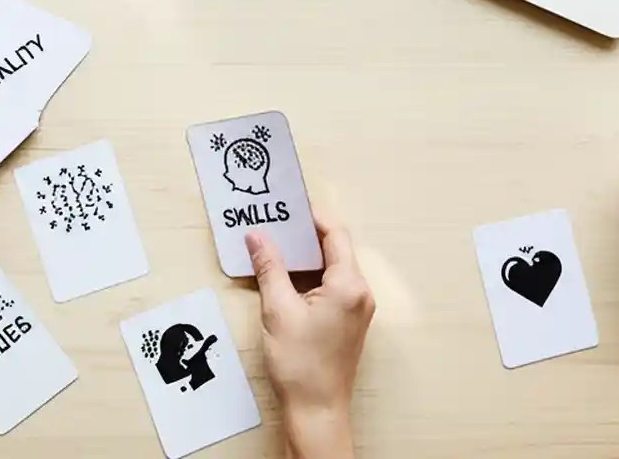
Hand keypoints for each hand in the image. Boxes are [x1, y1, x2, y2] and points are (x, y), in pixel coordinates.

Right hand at [245, 215, 374, 457]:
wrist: (317, 409)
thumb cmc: (300, 364)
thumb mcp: (277, 309)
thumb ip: (269, 267)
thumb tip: (258, 235)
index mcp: (348, 285)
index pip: (336, 234)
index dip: (313, 217)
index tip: (289, 208)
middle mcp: (361, 292)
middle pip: (337, 248)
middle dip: (306, 235)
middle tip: (276, 225)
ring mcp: (358, 308)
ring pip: (335, 267)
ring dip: (308, 257)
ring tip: (277, 248)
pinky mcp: (350, 320)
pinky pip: (334, 285)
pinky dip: (313, 276)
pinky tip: (287, 278)